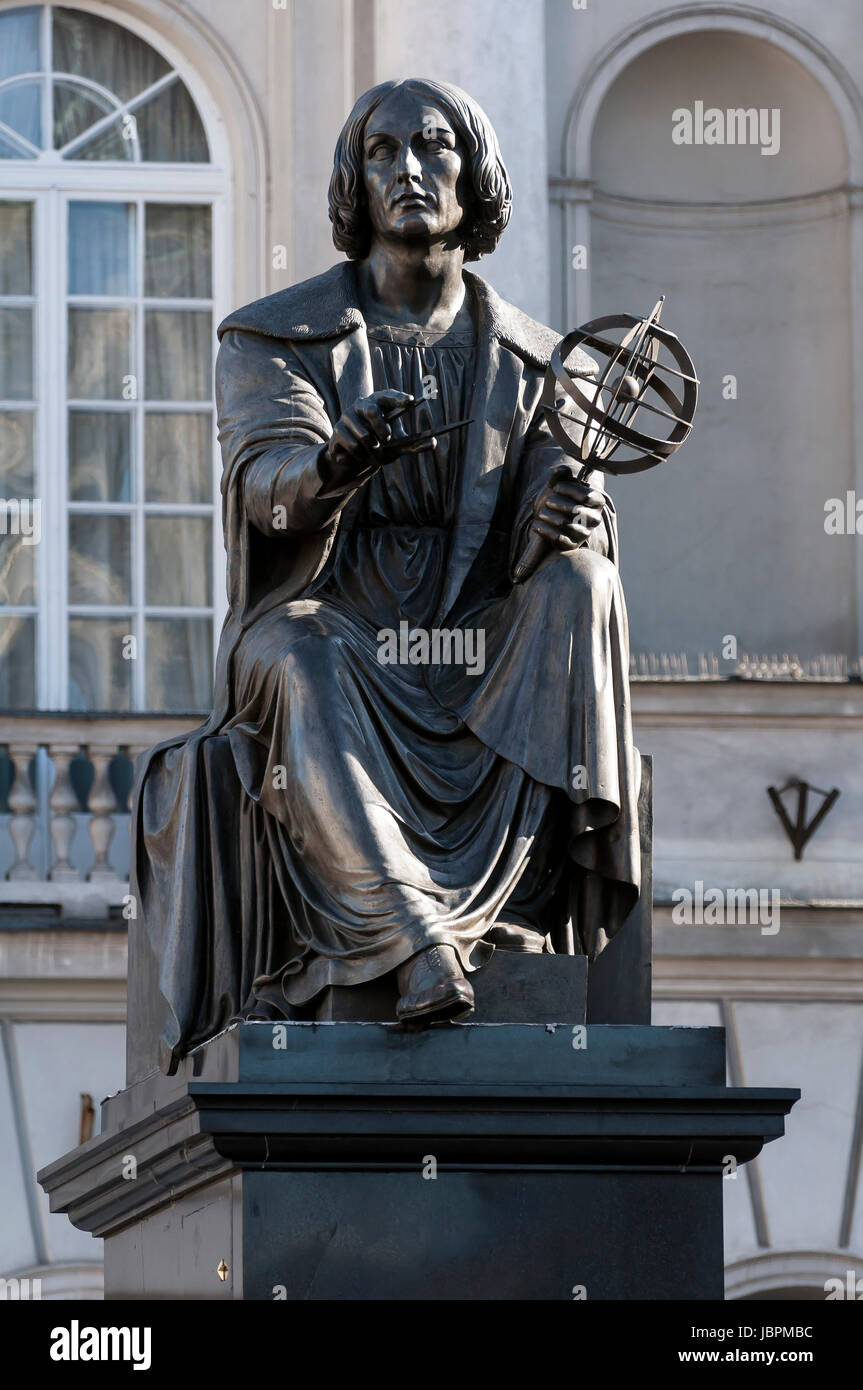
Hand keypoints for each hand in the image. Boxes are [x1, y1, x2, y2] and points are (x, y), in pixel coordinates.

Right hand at [322, 389, 436, 486]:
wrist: (354, 457)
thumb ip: (414, 444)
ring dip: (371, 449)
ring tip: (372, 452)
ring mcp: (347, 417)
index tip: (412, 401)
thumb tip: (433, 442)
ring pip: (363, 435)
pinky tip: (358, 455)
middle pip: (372, 411)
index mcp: (379, 403)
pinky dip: (359, 456)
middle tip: (387, 438)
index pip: (389, 396)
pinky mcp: (337, 431)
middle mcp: (361, 405)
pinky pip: (352, 446)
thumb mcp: (398, 445)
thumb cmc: (380, 445)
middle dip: (381, 427)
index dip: (399, 398)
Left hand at [527, 465, 607, 551]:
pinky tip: (536, 525)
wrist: (548, 517)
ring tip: (541, 513)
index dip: (568, 490)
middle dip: (558, 503)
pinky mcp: (573, 545)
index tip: (554, 488)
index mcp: (597, 501)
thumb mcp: (559, 483)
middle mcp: (595, 518)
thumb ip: (561, 474)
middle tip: (547, 501)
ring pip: (567, 524)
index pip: (586, 496)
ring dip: (550, 517)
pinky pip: (560, 539)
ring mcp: (585, 533)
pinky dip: (546, 531)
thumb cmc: (558, 497)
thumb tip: (560, 470)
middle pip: (577, 510)